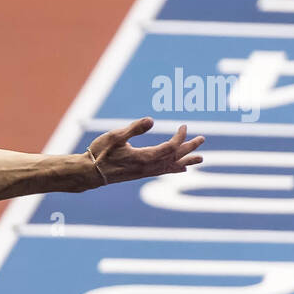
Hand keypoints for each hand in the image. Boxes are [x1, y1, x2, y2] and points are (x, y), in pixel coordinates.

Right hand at [85, 118, 203, 185]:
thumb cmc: (100, 153)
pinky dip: (175, 168)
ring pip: (171, 167)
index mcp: (144, 158)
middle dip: (189, 148)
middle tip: (202, 139)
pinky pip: (164, 172)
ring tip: (200, 159)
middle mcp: (148, 167)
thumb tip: (151, 120)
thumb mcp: (115, 137)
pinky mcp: (141, 174)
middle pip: (175, 158)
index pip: (170, 148)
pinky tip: (181, 168)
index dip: (179, 138)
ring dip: (186, 160)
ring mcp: (145, 172)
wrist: (91, 173)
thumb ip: (134, 128)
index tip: (183, 126)